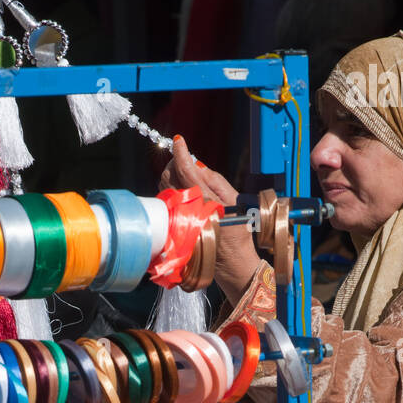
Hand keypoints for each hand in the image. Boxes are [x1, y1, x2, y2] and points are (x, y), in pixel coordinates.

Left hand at [159, 136, 261, 304]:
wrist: (231, 262)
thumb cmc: (237, 229)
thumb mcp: (233, 199)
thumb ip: (213, 179)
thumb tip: (194, 162)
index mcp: (206, 201)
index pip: (186, 170)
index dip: (180, 153)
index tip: (178, 141)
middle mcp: (188, 211)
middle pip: (169, 177)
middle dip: (174, 163)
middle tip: (183, 159)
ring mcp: (178, 221)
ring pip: (164, 188)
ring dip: (171, 176)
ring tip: (184, 176)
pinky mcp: (173, 228)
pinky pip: (166, 202)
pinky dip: (171, 191)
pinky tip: (182, 193)